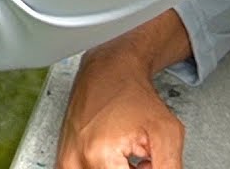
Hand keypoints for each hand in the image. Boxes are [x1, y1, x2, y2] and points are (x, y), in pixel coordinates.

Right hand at [55, 58, 184, 167]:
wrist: (108, 70)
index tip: (149, 162)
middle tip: (143, 160)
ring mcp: (65, 161)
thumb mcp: (166, 134)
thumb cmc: (132, 94)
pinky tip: (117, 159)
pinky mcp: (63, 160)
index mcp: (98, 155)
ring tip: (130, 158)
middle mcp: (74, 160)